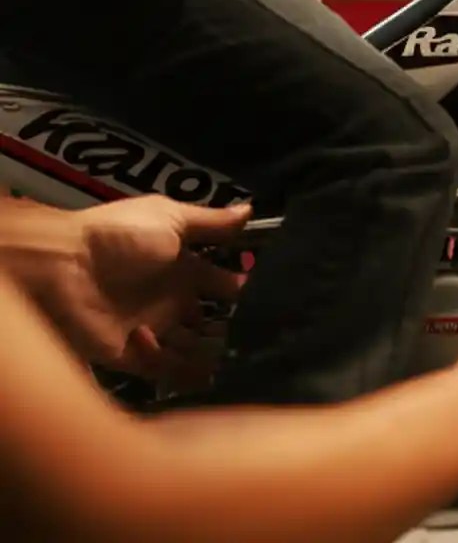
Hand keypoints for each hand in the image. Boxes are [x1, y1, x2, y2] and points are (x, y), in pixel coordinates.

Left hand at [1, 196, 250, 380]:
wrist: (61, 268)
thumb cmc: (120, 238)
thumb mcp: (170, 218)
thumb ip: (212, 222)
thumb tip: (251, 210)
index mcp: (181, 269)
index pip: (220, 284)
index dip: (244, 291)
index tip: (272, 299)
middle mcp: (168, 300)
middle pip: (207, 321)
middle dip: (231, 329)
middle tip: (258, 336)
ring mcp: (149, 328)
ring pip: (190, 349)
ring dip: (210, 354)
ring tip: (234, 358)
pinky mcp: (129, 354)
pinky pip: (161, 369)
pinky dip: (180, 371)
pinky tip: (197, 365)